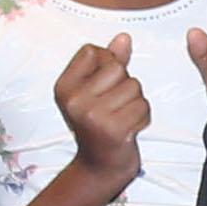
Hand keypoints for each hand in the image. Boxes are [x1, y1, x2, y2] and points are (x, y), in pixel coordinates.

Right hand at [55, 31, 149, 190]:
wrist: (100, 167)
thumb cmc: (99, 124)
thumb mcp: (95, 91)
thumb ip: (109, 63)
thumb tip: (124, 37)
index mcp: (64, 87)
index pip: (92, 51)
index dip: (107, 63)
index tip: (103, 86)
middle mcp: (74, 100)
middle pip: (117, 68)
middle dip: (125, 85)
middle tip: (115, 106)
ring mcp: (92, 115)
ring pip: (134, 87)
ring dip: (136, 102)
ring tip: (122, 117)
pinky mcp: (113, 129)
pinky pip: (143, 106)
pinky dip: (143, 117)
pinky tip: (130, 128)